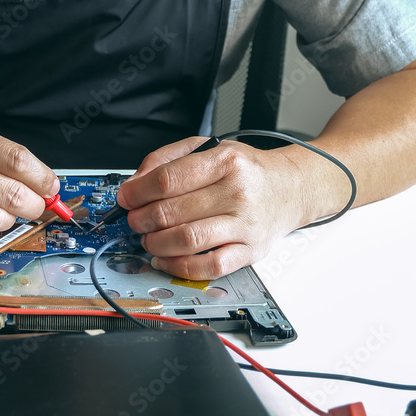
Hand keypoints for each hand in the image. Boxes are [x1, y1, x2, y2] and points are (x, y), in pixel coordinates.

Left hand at [116, 137, 310, 279]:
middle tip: (135, 220)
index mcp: (225, 161)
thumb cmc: (247, 170)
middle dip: (142, 219)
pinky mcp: (250, 251)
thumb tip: (134, 183)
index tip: (125, 198)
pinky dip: (179, 267)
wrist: (290, 188)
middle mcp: (238, 192)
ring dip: (156, 243)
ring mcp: (245, 225)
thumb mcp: (209, 148)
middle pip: (173, 211)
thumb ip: (168, 159)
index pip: (168, 179)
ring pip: (187, 240)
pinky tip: (165, 260)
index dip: (138, 191)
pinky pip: (208, 266)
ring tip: (148, 238)